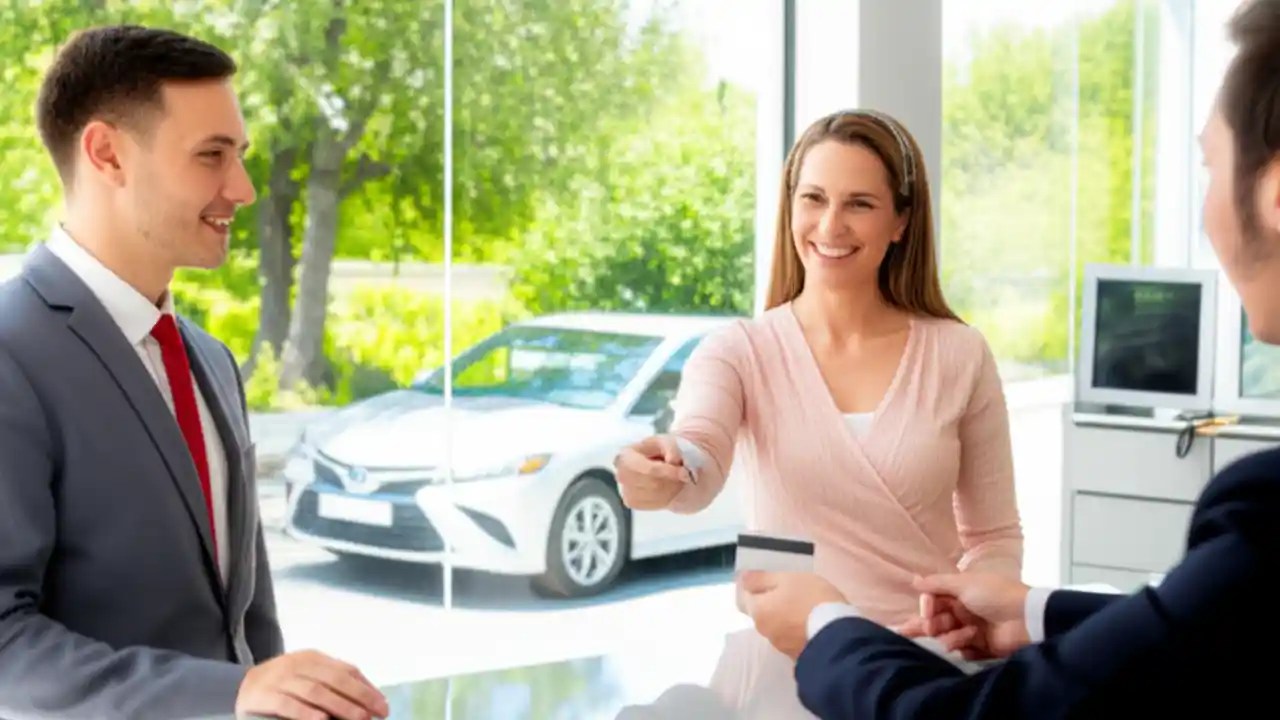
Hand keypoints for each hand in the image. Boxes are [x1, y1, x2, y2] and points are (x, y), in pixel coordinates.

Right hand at [235, 650, 388, 719]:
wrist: (239, 686)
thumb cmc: (283, 686)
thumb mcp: (308, 678)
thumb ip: (333, 686)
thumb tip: (368, 701)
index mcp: (313, 658)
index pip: (346, 670)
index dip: (367, 688)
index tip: (383, 707)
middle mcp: (297, 664)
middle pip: (334, 679)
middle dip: (358, 698)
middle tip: (374, 715)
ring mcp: (279, 678)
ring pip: (315, 691)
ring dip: (339, 706)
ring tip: (358, 719)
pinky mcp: (263, 695)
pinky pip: (287, 704)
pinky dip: (306, 712)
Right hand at [614, 435, 687, 509]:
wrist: (664, 465)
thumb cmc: (664, 452)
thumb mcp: (670, 442)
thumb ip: (672, 448)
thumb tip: (672, 460)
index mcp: (626, 455)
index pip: (648, 469)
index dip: (668, 472)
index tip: (685, 473)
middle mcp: (622, 473)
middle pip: (653, 484)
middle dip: (672, 481)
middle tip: (684, 475)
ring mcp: (625, 490)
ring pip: (656, 496)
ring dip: (672, 489)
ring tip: (677, 480)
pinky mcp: (632, 502)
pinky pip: (654, 504)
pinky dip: (667, 497)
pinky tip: (669, 488)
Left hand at [738, 571, 845, 659]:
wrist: (837, 637)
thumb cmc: (811, 600)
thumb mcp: (788, 579)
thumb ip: (763, 579)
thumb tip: (742, 578)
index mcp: (758, 611)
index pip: (746, 597)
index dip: (755, 586)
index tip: (769, 579)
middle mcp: (764, 631)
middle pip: (762, 612)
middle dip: (771, 602)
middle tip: (789, 590)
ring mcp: (781, 646)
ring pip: (776, 625)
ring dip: (784, 616)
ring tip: (803, 606)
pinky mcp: (797, 655)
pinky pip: (791, 636)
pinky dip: (796, 628)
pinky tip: (809, 621)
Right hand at [898, 573, 1031, 659]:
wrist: (1027, 618)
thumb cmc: (994, 595)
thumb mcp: (964, 583)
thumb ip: (937, 584)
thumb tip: (914, 580)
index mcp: (959, 592)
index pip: (933, 600)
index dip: (927, 607)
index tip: (927, 613)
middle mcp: (963, 610)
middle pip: (937, 620)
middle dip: (931, 626)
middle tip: (931, 630)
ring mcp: (972, 628)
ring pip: (947, 636)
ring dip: (951, 637)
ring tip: (963, 637)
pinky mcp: (981, 646)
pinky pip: (963, 650)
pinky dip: (964, 648)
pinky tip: (972, 644)